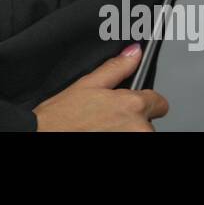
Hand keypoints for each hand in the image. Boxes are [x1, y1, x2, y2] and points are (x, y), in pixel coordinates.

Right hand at [32, 43, 169, 130]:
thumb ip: (116, 68)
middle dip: (132, 120)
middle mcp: (139, 129)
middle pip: (149, 123)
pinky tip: (99, 134)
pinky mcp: (126, 152)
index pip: (159, 102)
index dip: (143, 101)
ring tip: (100, 129)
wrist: (43, 137)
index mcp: (132, 105)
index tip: (127, 106)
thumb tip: (134, 52)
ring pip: (140, 135)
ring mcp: (133, 142)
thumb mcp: (87, 84)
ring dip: (126, 132)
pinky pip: (131, 143)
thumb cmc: (60, 118)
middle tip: (105, 119)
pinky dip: (118, 139)